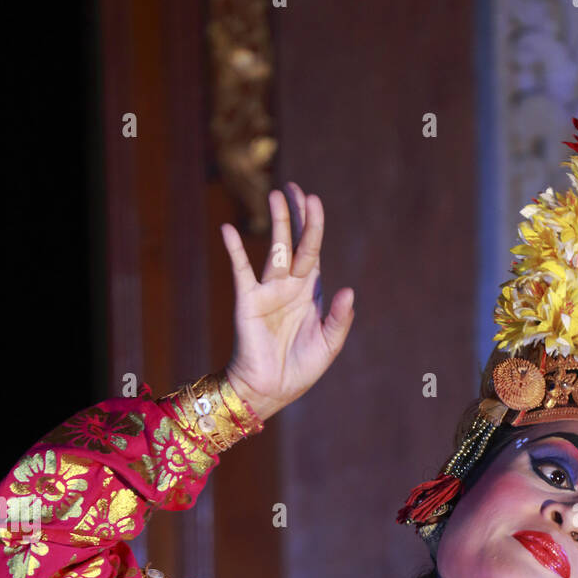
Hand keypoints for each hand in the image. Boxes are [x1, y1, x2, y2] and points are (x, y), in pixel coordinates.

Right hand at [220, 183, 354, 420]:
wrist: (270, 390)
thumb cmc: (300, 369)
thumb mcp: (328, 345)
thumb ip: (338, 319)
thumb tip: (348, 290)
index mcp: (309, 292)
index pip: (312, 251)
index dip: (314, 226)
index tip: (314, 201)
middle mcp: (289, 285)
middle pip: (295, 242)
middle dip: (296, 215)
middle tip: (295, 188)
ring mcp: (267, 290)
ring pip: (274, 249)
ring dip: (276, 223)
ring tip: (275, 195)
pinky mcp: (248, 300)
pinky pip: (241, 270)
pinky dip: (235, 250)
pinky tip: (228, 229)